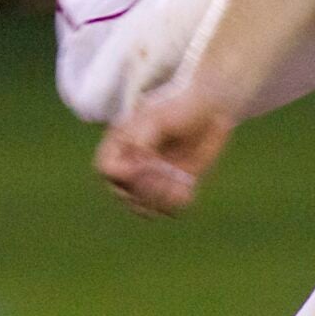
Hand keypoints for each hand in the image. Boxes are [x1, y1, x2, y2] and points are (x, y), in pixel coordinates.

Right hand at [94, 89, 235, 217]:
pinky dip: (177, 202)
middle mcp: (130, 166)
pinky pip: (168, 209)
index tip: (150, 163)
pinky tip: (188, 186)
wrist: (208, 109)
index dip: (123, 173)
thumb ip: (142, 140)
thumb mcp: (157, 118)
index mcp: (119, 145)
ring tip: (179, 181)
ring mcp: (150, 180)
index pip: (106, 169)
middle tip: (167, 170)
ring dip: (161, 200)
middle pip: (123, 194)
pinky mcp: (171, 188)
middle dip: (145, 189)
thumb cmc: (177, 106)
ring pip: (143, 207)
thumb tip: (136, 163)